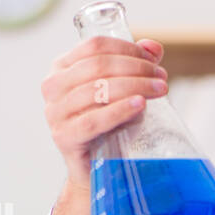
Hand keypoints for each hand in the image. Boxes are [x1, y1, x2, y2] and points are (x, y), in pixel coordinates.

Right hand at [40, 35, 168, 189]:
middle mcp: (53, 85)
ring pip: (98, 90)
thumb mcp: (122, 91)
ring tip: (159, 90)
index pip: (95, 46)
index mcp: (62, 67)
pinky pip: (94, 120)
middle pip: (98, 66)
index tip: (154, 60)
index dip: (128, 49)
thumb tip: (154, 47)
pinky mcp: (63, 136)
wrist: (94, 168)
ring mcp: (55, 112)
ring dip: (134, 86)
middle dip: (136, 68)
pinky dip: (119, 110)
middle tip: (161, 78)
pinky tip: (140, 105)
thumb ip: (135, 66)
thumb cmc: (109, 125)